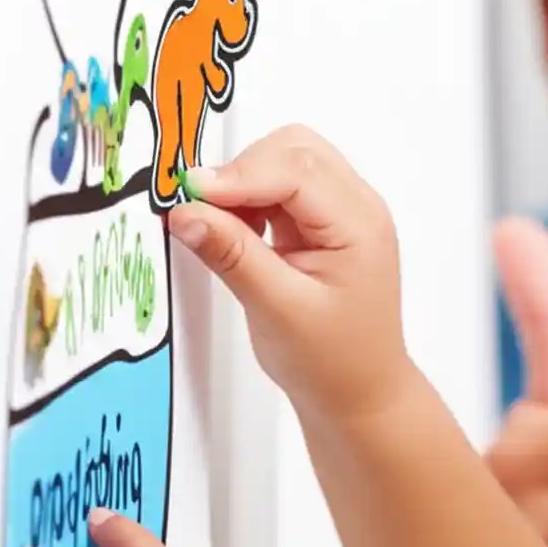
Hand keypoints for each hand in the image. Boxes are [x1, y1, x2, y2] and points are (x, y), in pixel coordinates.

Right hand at [169, 124, 414, 419]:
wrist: (360, 395)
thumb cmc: (333, 361)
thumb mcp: (277, 310)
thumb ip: (233, 255)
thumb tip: (186, 211)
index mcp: (359, 225)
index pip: (297, 170)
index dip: (239, 175)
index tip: (190, 194)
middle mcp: (358, 209)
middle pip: (295, 151)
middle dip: (243, 171)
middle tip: (202, 211)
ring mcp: (342, 215)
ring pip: (287, 163)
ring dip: (245, 183)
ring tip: (219, 227)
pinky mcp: (323, 226)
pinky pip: (282, 189)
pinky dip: (251, 199)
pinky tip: (235, 231)